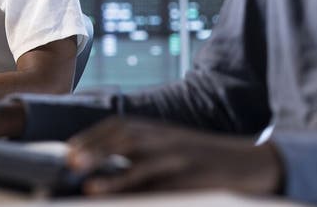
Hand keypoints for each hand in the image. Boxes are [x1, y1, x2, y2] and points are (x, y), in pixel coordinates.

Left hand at [66, 117, 283, 195]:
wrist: (247, 166)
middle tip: (68, 159)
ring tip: (79, 172)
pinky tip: (108, 190)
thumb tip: (105, 169)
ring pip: (135, 153)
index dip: (93, 136)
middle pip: (123, 134)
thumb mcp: (172, 150)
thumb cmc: (204, 163)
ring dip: (104, 160)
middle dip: (93, 145)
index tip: (70, 148)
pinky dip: (128, 183)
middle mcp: (165, 138)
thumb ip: (144, 153)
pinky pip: (153, 181)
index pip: (120, 125)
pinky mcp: (186, 175)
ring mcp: (176, 155)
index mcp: (159, 130)